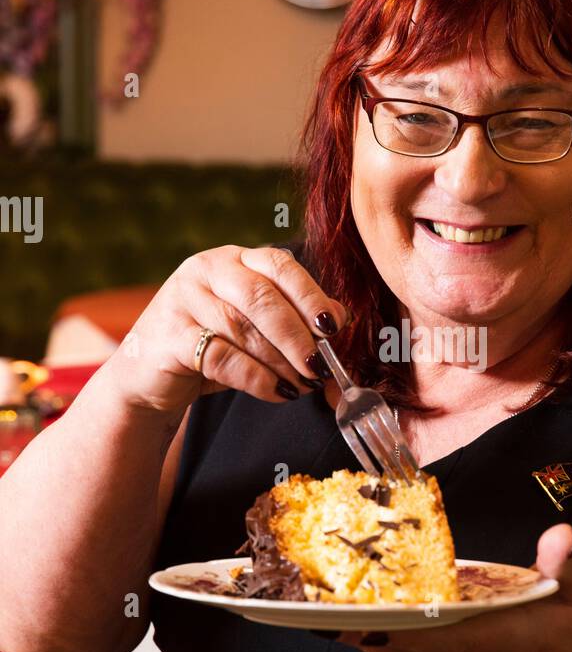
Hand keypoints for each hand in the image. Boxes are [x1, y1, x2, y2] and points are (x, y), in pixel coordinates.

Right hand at [99, 244, 348, 415]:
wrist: (148, 376)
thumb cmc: (212, 347)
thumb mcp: (256, 327)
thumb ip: (296, 317)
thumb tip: (342, 318)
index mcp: (233, 259)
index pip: (279, 265)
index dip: (310, 296)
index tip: (332, 328)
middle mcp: (205, 269)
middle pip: (262, 297)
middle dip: (297, 335)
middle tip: (319, 366)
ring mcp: (182, 300)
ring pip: (243, 329)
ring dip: (281, 362)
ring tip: (303, 384)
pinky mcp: (168, 336)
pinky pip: (221, 357)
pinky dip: (256, 378)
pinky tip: (278, 392)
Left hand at [336, 523, 571, 651]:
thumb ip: (568, 564)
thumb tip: (561, 535)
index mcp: (510, 644)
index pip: (449, 637)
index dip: (405, 625)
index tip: (365, 608)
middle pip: (409, 650)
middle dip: (365, 626)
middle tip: (322, 598)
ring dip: (363, 637)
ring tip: (323, 605)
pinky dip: (379, 646)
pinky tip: (352, 621)